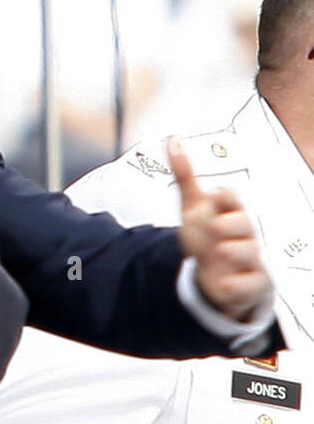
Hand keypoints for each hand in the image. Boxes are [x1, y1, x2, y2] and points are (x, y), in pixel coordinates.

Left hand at [170, 138, 270, 321]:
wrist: (214, 274)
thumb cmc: (206, 235)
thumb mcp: (193, 205)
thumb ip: (184, 175)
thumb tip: (171, 139)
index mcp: (229, 211)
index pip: (230, 197)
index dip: (223, 197)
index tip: (213, 195)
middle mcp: (242, 233)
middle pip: (243, 222)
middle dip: (230, 223)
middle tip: (214, 226)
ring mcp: (248, 258)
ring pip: (250, 251)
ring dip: (234, 250)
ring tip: (219, 251)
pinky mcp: (252, 283)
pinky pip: (251, 285)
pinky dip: (237, 285)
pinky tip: (224, 284)